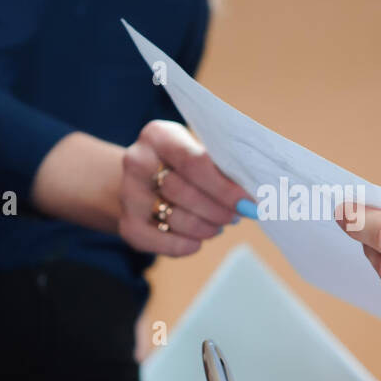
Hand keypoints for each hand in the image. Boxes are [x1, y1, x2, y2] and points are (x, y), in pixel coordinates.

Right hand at [119, 120, 249, 256]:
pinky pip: (158, 242)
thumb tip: (253, 195)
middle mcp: (136, 161)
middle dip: (218, 209)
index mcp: (158, 135)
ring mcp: (128, 193)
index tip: (248, 201)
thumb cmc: (182, 164)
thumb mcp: (198, 150)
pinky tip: (197, 241)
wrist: (142, 179)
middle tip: (237, 215)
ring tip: (219, 225)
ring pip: (174, 218)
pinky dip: (183, 245)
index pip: (193, 162)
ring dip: (205, 228)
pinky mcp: (126, 223)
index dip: (224, 187)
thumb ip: (221, 167)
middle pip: (184, 192)